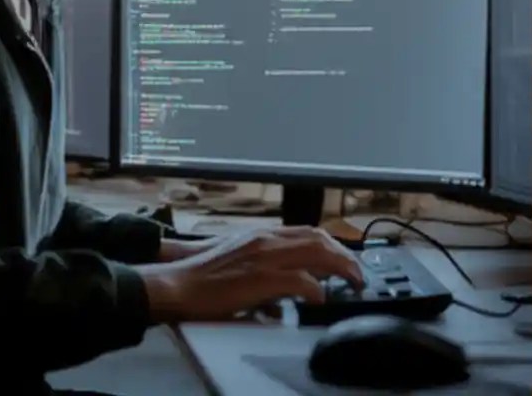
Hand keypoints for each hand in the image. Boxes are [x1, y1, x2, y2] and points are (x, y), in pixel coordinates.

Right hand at [136, 225, 364, 320]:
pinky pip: (299, 280)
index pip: (309, 232)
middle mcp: (267, 239)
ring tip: (352, 283)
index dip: (333, 246)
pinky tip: (321, 298)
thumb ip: (265, 265)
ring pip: (317, 253)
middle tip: (357, 275)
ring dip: (340, 268)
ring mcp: (264, 257)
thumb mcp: (239, 261)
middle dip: (344, 256)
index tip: (346, 260)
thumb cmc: (202, 277)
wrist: (175, 284)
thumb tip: (286, 289)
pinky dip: (315, 288)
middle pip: (319, 239)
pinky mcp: (260, 278)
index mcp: (262, 235)